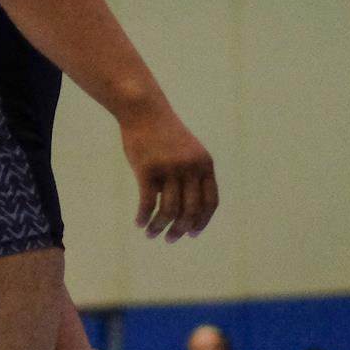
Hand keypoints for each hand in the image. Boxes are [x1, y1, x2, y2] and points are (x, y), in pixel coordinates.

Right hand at [121, 103, 216, 240]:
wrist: (143, 110)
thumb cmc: (162, 132)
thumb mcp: (186, 151)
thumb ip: (191, 175)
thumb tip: (185, 210)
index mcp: (204, 164)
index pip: (210, 202)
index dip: (202, 221)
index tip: (191, 233)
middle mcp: (190, 168)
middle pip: (190, 210)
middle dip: (180, 230)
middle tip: (170, 239)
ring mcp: (169, 169)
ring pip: (168, 210)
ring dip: (160, 227)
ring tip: (151, 234)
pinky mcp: (146, 170)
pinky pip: (147, 203)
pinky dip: (144, 217)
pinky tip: (139, 223)